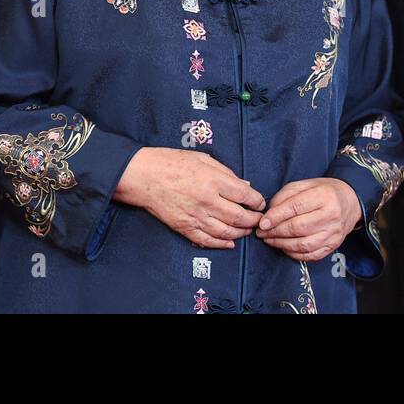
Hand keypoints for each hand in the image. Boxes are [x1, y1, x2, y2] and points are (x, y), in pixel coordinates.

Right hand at [114, 147, 265, 248]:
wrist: (143, 176)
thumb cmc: (171, 162)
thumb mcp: (202, 159)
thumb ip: (226, 173)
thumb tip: (245, 186)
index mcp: (213, 180)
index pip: (245, 195)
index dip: (257, 201)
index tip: (260, 202)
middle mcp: (207, 200)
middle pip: (239, 217)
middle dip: (253, 220)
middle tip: (258, 219)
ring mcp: (195, 216)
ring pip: (226, 232)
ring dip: (241, 233)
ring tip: (247, 230)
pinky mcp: (184, 228)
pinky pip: (207, 240)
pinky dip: (221, 244)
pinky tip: (230, 243)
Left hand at [255, 177, 360, 260]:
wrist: (350, 201)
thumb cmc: (323, 191)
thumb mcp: (305, 184)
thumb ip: (285, 195)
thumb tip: (270, 213)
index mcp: (323, 196)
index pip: (295, 207)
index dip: (276, 216)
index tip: (262, 222)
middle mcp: (331, 215)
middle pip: (298, 228)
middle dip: (275, 232)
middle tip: (261, 232)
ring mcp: (334, 233)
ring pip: (303, 244)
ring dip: (282, 244)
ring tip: (269, 240)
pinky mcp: (334, 245)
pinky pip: (311, 255)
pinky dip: (294, 254)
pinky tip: (284, 247)